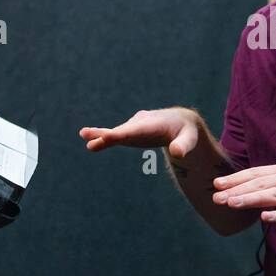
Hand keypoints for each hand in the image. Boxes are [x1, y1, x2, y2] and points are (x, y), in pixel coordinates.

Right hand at [79, 107, 201, 156]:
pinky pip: (116, 136)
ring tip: (85, 137)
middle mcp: (142, 122)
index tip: (110, 136)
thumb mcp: (190, 139)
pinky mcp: (131, 132)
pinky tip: (91, 143)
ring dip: (102, 136)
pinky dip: (105, 139)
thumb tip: (176, 153)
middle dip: (109, 136)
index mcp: (156, 124)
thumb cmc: (187, 132)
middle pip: (123, 131)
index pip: (138, 130)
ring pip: (117, 133)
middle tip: (88, 136)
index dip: (123, 134)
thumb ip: (183, 145)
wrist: (181, 122)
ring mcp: (134, 126)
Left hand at [212, 163, 275, 223]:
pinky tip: (266, 218)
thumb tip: (255, 195)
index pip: (257, 173)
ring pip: (274, 195)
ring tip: (232, 203)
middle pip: (261, 183)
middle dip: (237, 190)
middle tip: (216, 196)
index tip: (216, 183)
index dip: (236, 178)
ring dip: (251, 199)